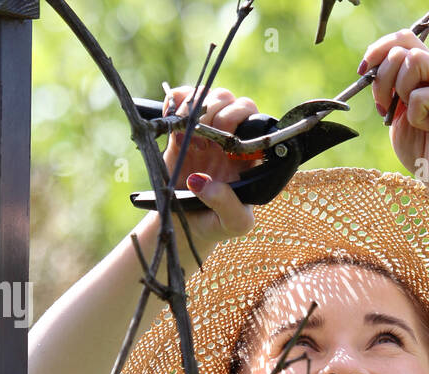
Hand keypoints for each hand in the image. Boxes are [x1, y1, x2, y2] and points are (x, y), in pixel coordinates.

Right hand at [159, 86, 261, 247]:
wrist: (187, 224)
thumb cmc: (217, 224)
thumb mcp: (232, 223)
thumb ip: (226, 205)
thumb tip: (201, 181)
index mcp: (249, 155)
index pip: (254, 120)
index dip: (240, 120)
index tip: (225, 141)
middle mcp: (230, 138)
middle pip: (230, 100)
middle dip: (217, 113)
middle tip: (205, 140)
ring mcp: (206, 131)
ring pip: (207, 95)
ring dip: (195, 108)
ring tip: (188, 137)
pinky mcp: (181, 130)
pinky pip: (180, 97)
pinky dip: (175, 101)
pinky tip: (173, 124)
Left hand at [360, 30, 428, 203]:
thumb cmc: (423, 152)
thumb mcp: (397, 115)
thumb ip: (390, 89)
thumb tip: (371, 67)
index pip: (403, 38)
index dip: (379, 49)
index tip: (363, 73)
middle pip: (404, 46)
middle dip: (382, 77)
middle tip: (383, 107)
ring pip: (414, 60)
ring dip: (401, 91)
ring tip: (411, 118)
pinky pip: (421, 96)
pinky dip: (415, 116)